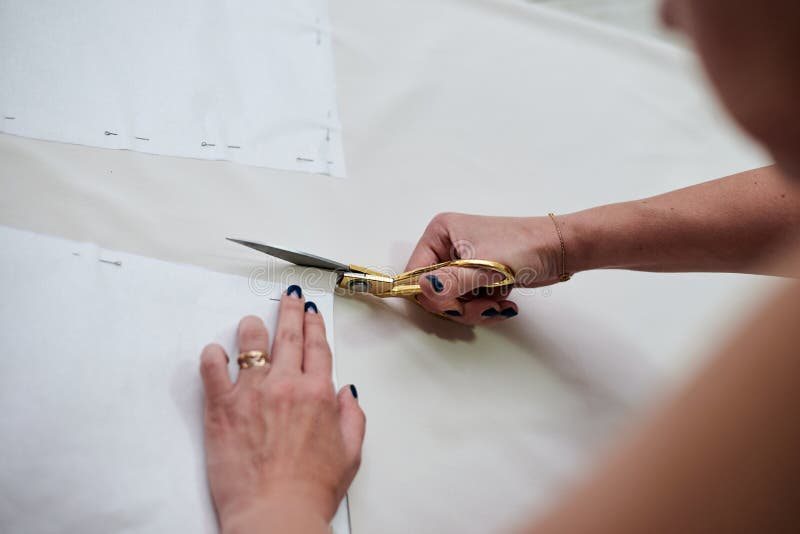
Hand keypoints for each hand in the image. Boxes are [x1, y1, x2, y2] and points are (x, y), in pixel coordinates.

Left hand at [199, 286, 364, 532]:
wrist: (276, 514)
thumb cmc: (310, 490)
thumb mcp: (351, 454)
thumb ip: (352, 418)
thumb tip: (345, 394)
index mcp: (318, 393)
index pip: (317, 347)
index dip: (314, 325)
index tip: (311, 313)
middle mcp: (286, 385)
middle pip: (288, 336)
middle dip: (289, 311)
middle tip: (287, 298)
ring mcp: (252, 393)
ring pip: (251, 344)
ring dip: (252, 328)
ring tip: (250, 322)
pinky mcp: (222, 408)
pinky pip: (213, 369)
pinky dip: (213, 355)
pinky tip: (215, 351)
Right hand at [407, 212, 562, 323]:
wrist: (560, 249)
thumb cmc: (523, 247)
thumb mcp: (484, 267)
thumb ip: (452, 282)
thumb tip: (425, 291)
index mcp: (440, 233)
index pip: (415, 273)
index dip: (431, 295)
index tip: (454, 306)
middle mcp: (447, 246)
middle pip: (433, 292)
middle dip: (460, 307)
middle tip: (484, 307)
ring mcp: (462, 263)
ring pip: (452, 301)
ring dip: (475, 310)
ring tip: (498, 305)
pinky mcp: (478, 276)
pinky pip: (469, 302)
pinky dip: (485, 308)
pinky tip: (504, 304)